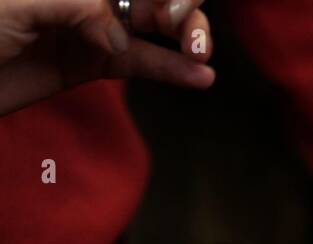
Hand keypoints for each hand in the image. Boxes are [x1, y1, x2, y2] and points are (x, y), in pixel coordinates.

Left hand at [0, 0, 213, 115]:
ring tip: (203, 58)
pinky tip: (198, 77)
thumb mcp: (20, 2)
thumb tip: (126, 36)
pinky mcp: (87, 63)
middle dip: (180, 9)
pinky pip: (139, 64)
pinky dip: (170, 70)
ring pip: (151, 27)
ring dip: (185, 40)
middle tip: (191, 36)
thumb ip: (82, 7)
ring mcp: (87, 25)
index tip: (172, 7)